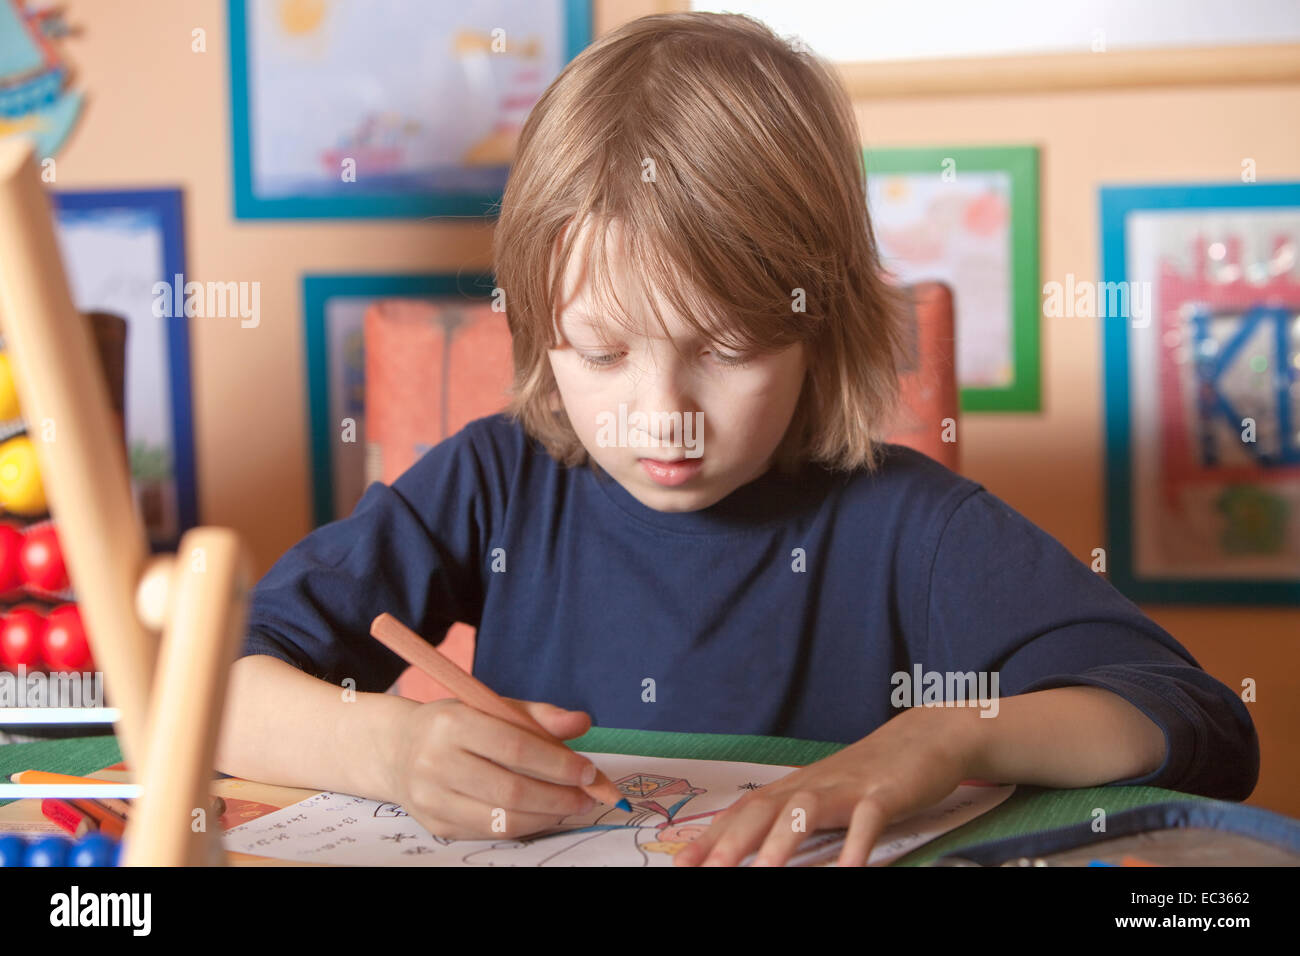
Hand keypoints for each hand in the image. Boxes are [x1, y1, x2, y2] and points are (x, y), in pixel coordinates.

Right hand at [388, 696, 600, 840]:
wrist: (398, 749)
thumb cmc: (456, 724)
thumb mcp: (492, 707)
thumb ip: (538, 715)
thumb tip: (581, 723)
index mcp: (453, 723)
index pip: (516, 748)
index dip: (558, 763)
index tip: (589, 771)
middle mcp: (436, 762)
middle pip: (511, 791)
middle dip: (559, 797)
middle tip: (588, 796)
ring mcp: (432, 799)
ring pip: (501, 819)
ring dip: (547, 816)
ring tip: (571, 806)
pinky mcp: (434, 825)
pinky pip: (489, 833)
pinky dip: (524, 826)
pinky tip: (543, 814)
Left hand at [674, 708, 976, 866]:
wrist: (927, 736)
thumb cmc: (872, 775)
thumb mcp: (826, 797)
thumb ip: (793, 821)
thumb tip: (758, 848)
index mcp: (794, 789)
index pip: (742, 813)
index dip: (709, 838)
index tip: (679, 863)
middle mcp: (812, 786)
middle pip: (762, 811)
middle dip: (729, 844)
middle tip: (703, 873)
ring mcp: (847, 789)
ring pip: (805, 813)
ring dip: (781, 844)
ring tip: (763, 876)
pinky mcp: (884, 795)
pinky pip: (867, 822)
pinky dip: (855, 847)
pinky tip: (848, 872)